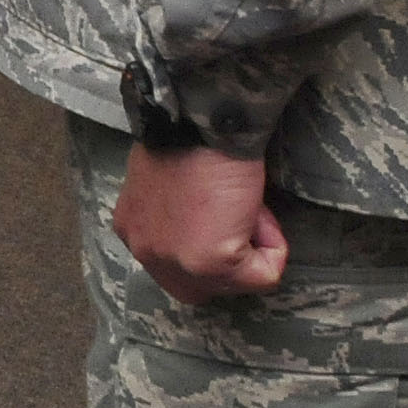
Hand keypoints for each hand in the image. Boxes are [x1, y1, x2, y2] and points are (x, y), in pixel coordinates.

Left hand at [112, 145, 286, 304]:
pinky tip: (254, 209)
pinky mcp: (210, 262)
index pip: (178, 269)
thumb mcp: (164, 187)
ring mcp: (176, 262)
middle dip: (231, 262)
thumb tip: (207, 234)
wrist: (202, 119)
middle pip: (204, 289)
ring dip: (255, 246)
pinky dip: (274, 245)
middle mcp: (145, 252)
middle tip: (238, 219)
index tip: (219, 209)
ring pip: (239, 283)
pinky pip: (264, 275)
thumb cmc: (190, 140)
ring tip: (243, 204)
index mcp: (133, 230)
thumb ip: (174, 219)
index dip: (211, 244)